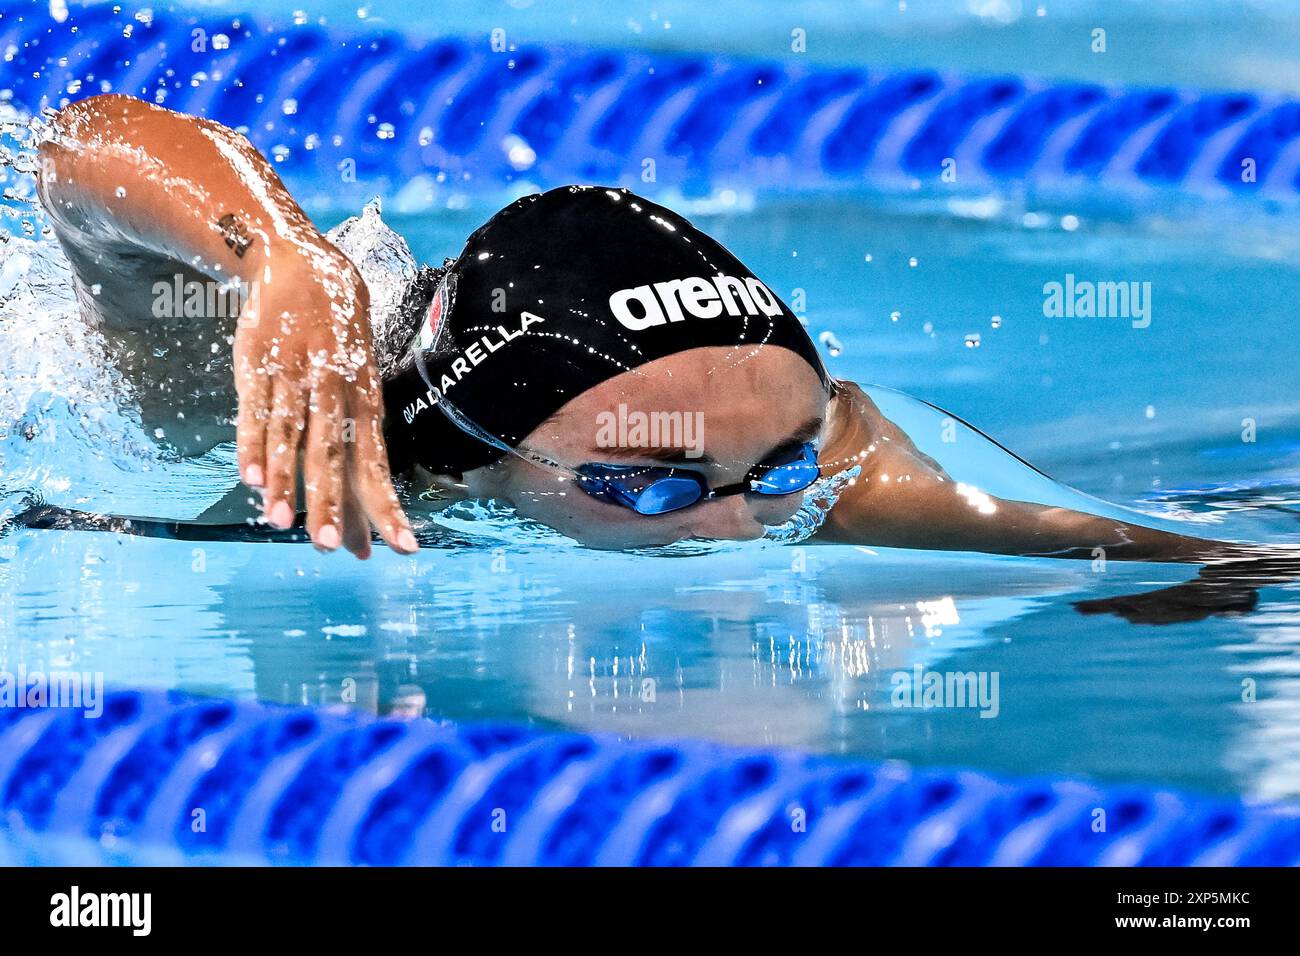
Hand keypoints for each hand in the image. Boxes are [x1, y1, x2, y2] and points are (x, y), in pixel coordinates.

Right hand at [233, 246, 416, 557]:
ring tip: (282, 522)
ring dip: (286, 481)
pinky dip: (252, 443)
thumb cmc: (337, 340)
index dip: (387, 505)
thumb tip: (366, 520)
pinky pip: (255, 410)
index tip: (403, 548)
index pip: (378, 463)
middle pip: (333, 453)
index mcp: (364, 399)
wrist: (301, 262)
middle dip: (333, 502)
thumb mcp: (357, 385)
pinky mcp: (257, 363)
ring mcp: (293, 375)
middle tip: (333, 546)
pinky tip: (251, 476)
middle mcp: (333, 389)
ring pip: (291, 435)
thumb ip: (353, 450)